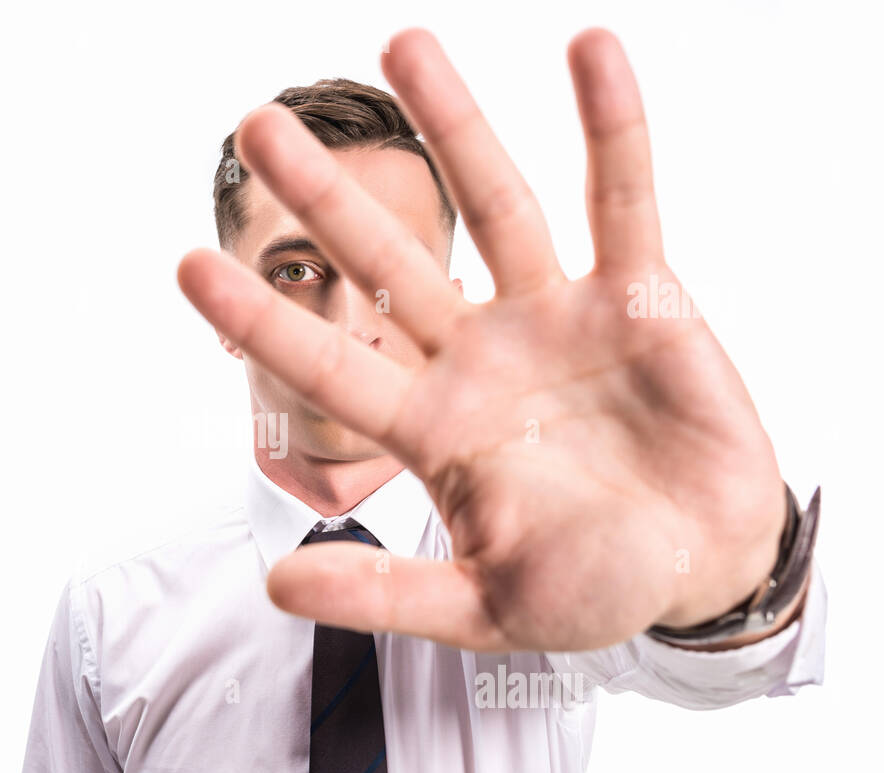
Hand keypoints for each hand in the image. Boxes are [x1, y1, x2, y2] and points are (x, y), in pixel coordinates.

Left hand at [176, 28, 786, 651]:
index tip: (188, 266)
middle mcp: (477, 357)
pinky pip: (620, 200)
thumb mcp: (482, 605)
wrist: (697, 566)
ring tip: (402, 45)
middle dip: (328, 196)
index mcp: (432, 428)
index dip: (261, 320)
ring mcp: (551, 317)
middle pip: (388, 262)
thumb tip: (277, 590)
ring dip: (453, 127)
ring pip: (495, 205)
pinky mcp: (635, 293)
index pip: (330, 364)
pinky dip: (612, 131)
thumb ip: (387, 592)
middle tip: (258, 125)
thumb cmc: (589, 587)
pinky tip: (591, 54)